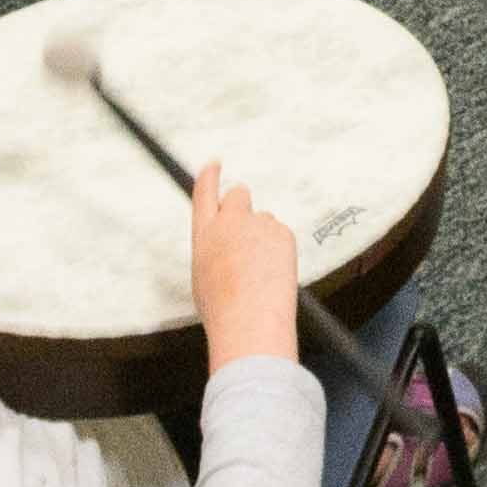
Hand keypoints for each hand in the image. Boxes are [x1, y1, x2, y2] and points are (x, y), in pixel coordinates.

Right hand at [190, 161, 303, 366]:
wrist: (249, 322)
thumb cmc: (224, 309)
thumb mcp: (204, 276)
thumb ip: (214, 249)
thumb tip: (226, 245)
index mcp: (204, 233)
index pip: (204, 192)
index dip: (209, 175)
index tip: (214, 164)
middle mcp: (229, 222)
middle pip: (238, 194)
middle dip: (243, 206)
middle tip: (248, 230)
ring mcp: (258, 224)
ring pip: (264, 220)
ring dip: (263, 237)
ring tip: (260, 273)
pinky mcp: (282, 232)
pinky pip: (281, 235)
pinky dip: (279, 250)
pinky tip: (273, 274)